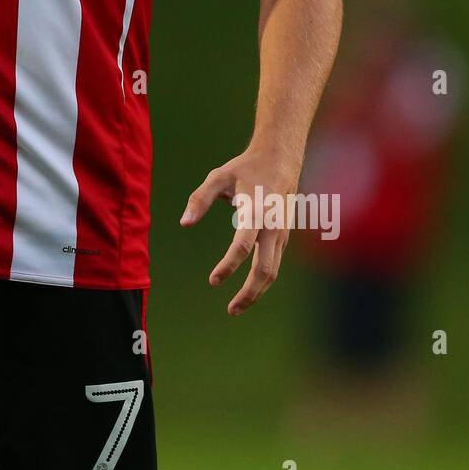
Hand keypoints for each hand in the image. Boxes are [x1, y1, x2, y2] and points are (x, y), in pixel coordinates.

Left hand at [179, 148, 301, 314]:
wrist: (281, 158)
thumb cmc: (246, 168)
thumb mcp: (218, 176)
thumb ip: (200, 199)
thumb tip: (184, 223)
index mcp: (256, 211)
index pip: (243, 246)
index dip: (228, 266)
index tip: (213, 281)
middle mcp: (273, 227)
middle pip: (265, 269)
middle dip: (249, 293)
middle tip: (230, 311)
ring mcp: (281, 233)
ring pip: (273, 271)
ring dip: (257, 292)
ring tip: (236, 307)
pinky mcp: (284, 236)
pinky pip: (274, 264)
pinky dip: (262, 281)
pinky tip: (248, 290)